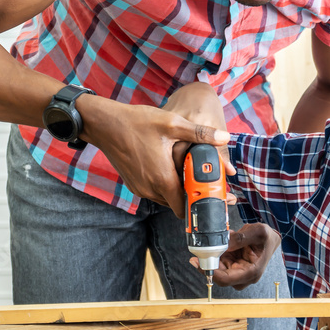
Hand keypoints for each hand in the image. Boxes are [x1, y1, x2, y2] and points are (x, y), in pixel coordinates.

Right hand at [77, 94, 227, 218]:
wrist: (104, 124)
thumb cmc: (137, 122)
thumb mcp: (172, 123)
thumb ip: (200, 133)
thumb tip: (224, 137)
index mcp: (162, 178)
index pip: (184, 207)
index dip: (199, 203)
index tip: (212, 196)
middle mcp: (150, 188)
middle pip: (177, 203)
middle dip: (190, 194)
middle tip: (205, 180)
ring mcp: (140, 187)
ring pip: (166, 197)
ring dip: (177, 188)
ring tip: (188, 170)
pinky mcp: (134, 183)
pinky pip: (155, 190)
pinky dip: (165, 183)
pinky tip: (170, 165)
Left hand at [190, 223, 280, 289]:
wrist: (269, 239)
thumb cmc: (267, 238)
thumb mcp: (258, 232)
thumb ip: (241, 238)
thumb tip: (223, 243)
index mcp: (251, 272)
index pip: (226, 279)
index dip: (211, 273)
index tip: (200, 263)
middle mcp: (243, 276)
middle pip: (219, 277)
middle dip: (209, 264)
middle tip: (199, 253)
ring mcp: (237, 272)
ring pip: (218, 270)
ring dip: (212, 258)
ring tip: (212, 244)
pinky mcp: (233, 266)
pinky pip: (219, 263)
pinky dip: (216, 254)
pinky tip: (218, 244)